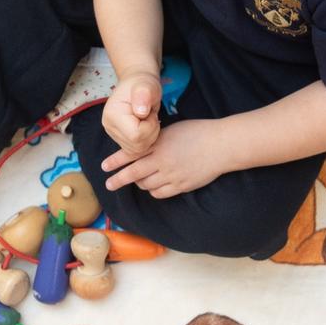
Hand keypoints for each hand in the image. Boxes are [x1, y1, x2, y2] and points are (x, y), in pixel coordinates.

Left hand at [101, 120, 231, 197]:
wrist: (220, 146)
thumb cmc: (198, 132)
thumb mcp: (172, 131)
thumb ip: (156, 140)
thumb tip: (141, 147)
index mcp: (158, 144)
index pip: (130, 154)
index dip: (115, 161)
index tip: (104, 167)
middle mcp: (161, 160)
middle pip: (133, 174)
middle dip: (118, 180)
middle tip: (109, 184)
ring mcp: (171, 175)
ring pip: (146, 185)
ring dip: (139, 183)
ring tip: (138, 180)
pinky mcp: (181, 186)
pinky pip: (160, 193)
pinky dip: (153, 191)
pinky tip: (154, 186)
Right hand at [102, 72, 162, 154]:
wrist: (137, 85)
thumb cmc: (143, 84)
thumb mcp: (147, 85)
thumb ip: (144, 95)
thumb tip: (141, 112)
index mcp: (112, 114)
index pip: (136, 135)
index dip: (149, 126)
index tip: (149, 112)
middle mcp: (109, 127)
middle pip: (137, 145)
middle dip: (150, 132)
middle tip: (150, 115)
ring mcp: (113, 134)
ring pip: (138, 149)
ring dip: (149, 136)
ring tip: (147, 119)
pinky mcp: (120, 139)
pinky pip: (136, 150)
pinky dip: (145, 140)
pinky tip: (145, 127)